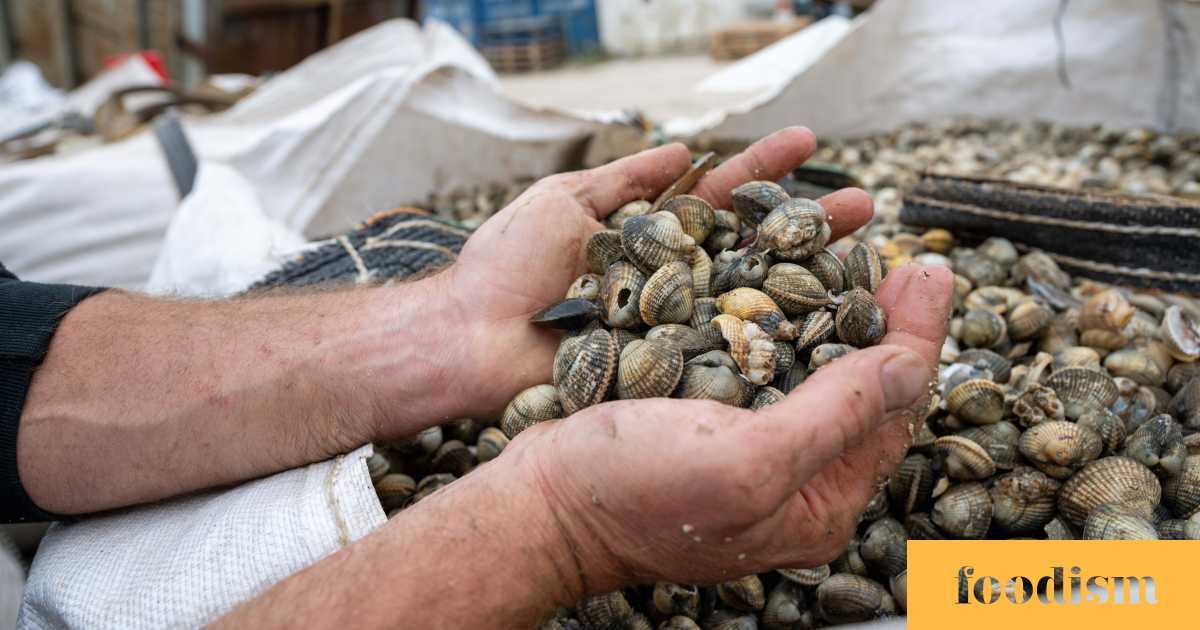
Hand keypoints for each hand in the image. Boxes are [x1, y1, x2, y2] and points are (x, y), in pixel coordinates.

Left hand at [442, 127, 873, 418]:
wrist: (469, 338)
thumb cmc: (507, 265)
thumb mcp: (567, 201)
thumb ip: (628, 180)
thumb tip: (683, 149)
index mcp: (653, 237)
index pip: (721, 197)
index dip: (764, 170)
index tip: (808, 141)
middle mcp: (675, 282)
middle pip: (754, 247)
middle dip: (809, 224)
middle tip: (867, 205)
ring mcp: (675, 328)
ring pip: (754, 299)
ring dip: (810, 277)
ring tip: (868, 254)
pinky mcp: (669, 372)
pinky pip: (726, 354)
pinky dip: (773, 341)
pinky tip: (823, 326)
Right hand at [505, 264, 951, 593]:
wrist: (538, 501)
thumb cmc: (632, 492)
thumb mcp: (747, 462)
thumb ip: (836, 415)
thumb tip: (912, 363)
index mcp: (817, 502)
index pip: (893, 411)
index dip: (916, 336)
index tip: (930, 269)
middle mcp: (793, 477)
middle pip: (862, 390)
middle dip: (885, 321)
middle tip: (904, 260)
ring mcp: (750, 448)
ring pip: (813, 369)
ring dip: (836, 309)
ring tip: (856, 255)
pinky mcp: (710, 421)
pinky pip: (762, 363)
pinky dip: (780, 317)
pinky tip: (784, 280)